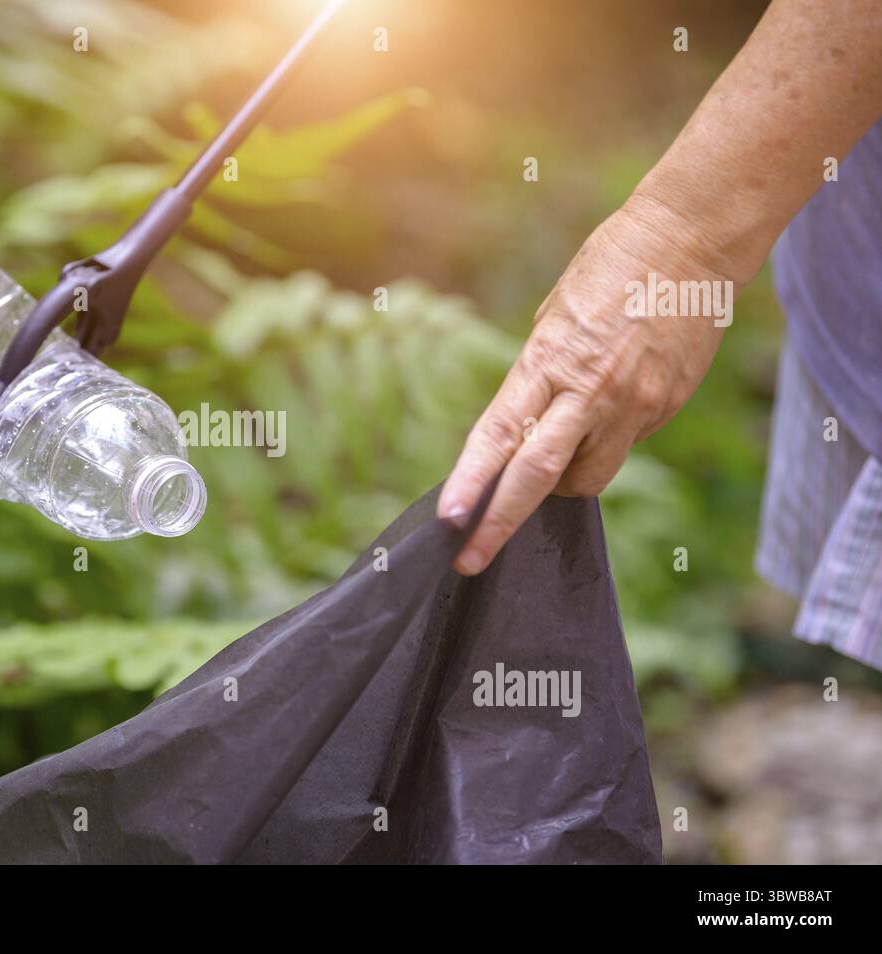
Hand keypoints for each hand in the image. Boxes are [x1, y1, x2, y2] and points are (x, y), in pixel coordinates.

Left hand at [436, 191, 732, 575]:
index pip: (499, 436)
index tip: (448, 521)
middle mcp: (591, 392)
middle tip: (470, 560)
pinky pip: (624, 446)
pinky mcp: (665, 408)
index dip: (470, 483)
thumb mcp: (554, 317)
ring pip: (587, 477)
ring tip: (560, 446)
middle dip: (500, 524)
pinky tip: (613, 401)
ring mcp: (633, 406)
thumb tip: (530, 428)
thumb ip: (541, 378)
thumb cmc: (609, 267)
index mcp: (549, 362)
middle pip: (538, 476)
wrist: (691, 239)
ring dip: (562, 483)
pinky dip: (606, 442)